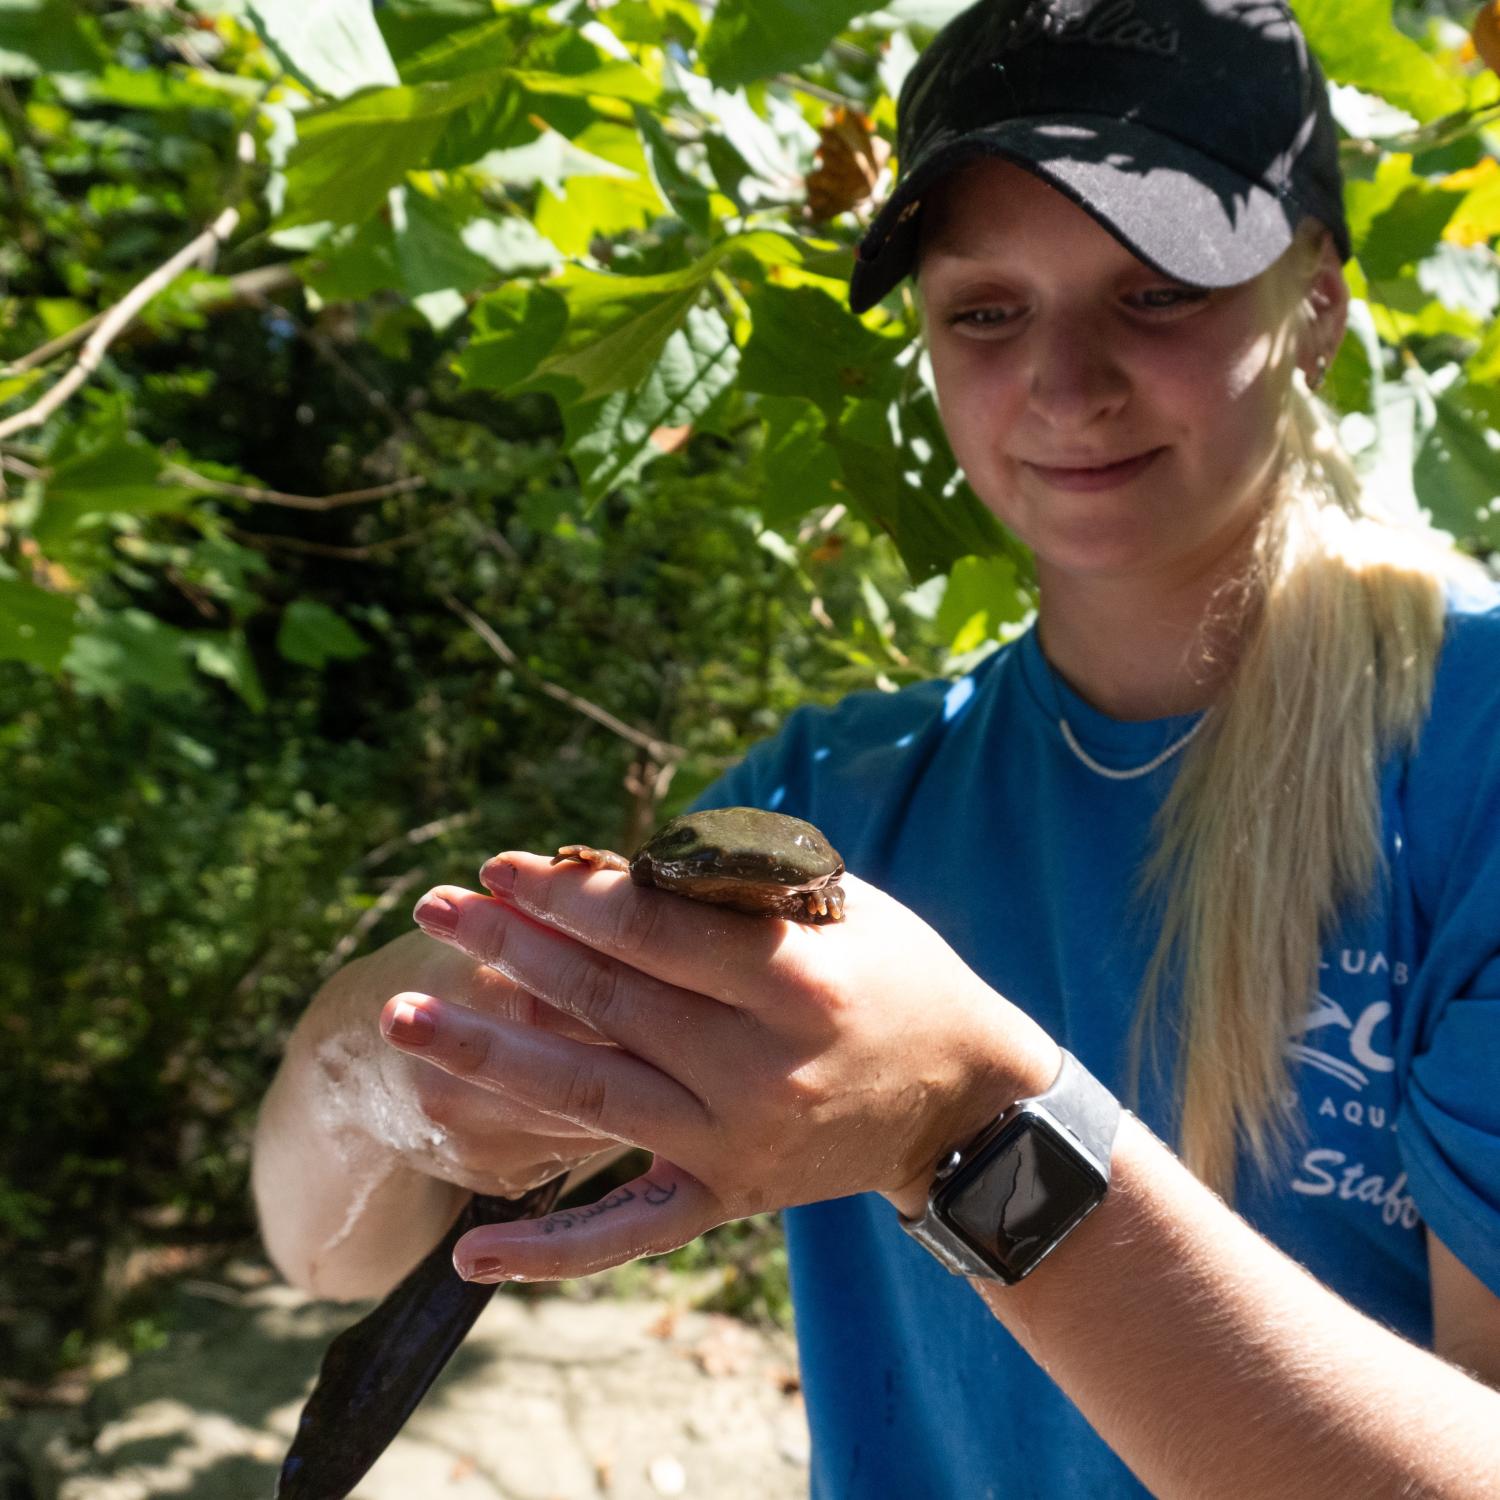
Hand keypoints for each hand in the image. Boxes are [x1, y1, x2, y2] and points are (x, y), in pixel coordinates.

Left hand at [388, 853, 1060, 1282]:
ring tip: (404, 1022)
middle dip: (511, 949)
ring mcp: (738, 1143)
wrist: (964, 1104)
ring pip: (590, 1100)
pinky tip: (466, 1249)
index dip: (569, 897)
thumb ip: (736, 890)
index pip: (655, 931)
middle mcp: (761, 1068)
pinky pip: (628, 1230)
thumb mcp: (842, 910)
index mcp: (797, 981)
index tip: (501, 867)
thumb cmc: (900, 977)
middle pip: (608, 1003)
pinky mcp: (729, 1197)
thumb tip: (615, 870)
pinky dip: (548, 1248)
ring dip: (491, 1057)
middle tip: (434, 909)